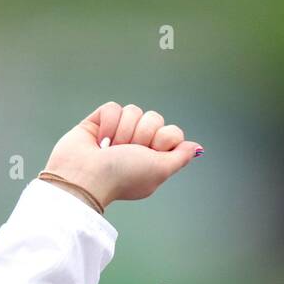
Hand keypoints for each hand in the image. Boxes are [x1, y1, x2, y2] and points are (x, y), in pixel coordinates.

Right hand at [44, 102, 202, 209]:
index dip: (165, 138)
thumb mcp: (160, 169)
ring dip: (123, 131)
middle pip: (153, 118)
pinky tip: (100, 141)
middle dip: (142, 134)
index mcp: (154, 158)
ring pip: (133, 111)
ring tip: (111, 149)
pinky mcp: (98, 123)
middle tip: (128, 152)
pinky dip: (107, 123)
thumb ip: (180, 157)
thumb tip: (197, 147)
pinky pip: (112, 107)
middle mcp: (137, 145)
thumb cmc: (123, 176)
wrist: (86, 175)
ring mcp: (117, 133)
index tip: (153, 151)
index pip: (172, 132)